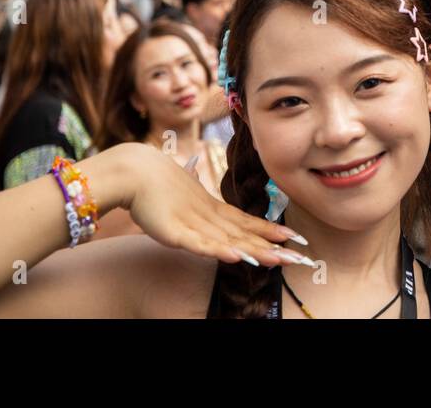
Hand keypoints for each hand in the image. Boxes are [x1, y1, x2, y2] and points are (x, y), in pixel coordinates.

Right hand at [106, 143, 310, 267]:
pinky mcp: (174, 231)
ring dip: (253, 250)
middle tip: (299, 258)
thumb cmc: (153, 182)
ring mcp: (193, 223)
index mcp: (211, 208)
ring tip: (278, 259)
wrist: (131, 171)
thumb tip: (198, 178)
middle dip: (272, 247)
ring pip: (229, 240)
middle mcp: (208, 215)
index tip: (294, 238)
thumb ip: (192, 201)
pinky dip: (218, 251)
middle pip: (245, 234)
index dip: (270, 231)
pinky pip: (199, 244)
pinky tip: (235, 257)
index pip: (246, 222)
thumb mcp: (182, 195)